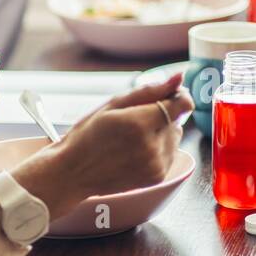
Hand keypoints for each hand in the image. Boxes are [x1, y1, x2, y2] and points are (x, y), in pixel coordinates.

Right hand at [9, 74, 192, 219]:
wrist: (73, 173)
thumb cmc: (87, 136)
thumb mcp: (113, 104)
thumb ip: (150, 90)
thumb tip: (178, 77)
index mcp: (139, 124)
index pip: (182, 104)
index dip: (177, 96)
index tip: (167, 96)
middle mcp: (152, 147)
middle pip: (177, 121)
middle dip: (162, 116)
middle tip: (133, 121)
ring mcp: (156, 165)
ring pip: (175, 137)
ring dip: (160, 134)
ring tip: (131, 139)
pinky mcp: (158, 178)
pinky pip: (170, 154)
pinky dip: (158, 149)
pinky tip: (134, 151)